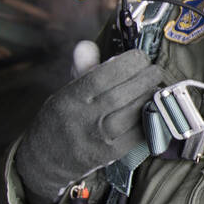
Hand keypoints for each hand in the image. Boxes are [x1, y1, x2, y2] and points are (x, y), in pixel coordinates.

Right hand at [15, 49, 164, 203]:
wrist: (46, 159)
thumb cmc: (63, 118)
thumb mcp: (66, 92)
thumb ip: (82, 68)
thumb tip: (88, 45)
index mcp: (71, 97)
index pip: (102, 76)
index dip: (126, 64)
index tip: (141, 57)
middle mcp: (83, 117)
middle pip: (121, 95)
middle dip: (145, 79)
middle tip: (156, 70)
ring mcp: (97, 138)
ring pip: (132, 114)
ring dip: (150, 98)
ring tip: (157, 88)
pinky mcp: (110, 154)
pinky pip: (138, 134)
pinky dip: (151, 119)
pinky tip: (155, 108)